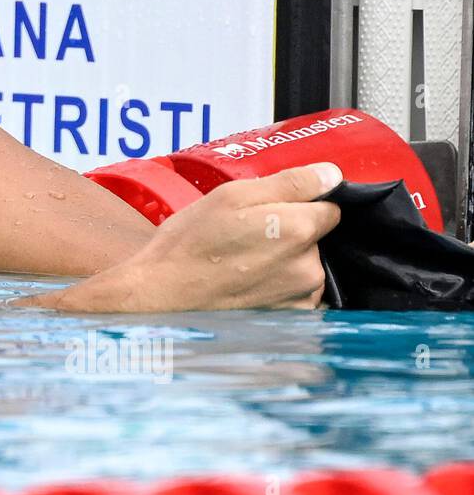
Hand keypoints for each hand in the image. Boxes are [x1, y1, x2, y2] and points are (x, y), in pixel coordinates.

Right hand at [41, 163, 343, 311]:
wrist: (162, 296)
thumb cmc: (190, 242)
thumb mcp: (231, 196)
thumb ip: (290, 183)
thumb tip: (332, 174)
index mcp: (299, 229)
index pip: (331, 206)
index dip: (301, 204)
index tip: (268, 212)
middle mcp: (310, 267)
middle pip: (317, 238)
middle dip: (291, 234)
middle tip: (245, 238)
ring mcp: (302, 298)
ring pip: (307, 267)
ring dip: (285, 263)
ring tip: (242, 264)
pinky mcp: (291, 320)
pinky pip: (298, 294)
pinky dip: (279, 288)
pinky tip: (247, 286)